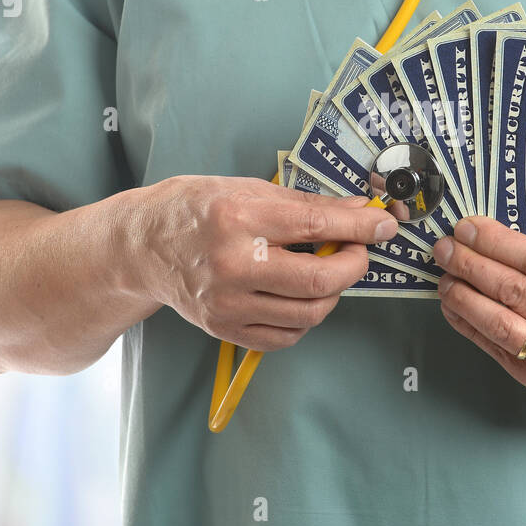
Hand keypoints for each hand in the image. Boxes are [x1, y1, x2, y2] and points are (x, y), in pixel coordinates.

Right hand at [137, 175, 396, 350]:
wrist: (142, 247)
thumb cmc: (194, 210)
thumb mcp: (247, 189)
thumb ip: (305, 204)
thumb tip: (358, 212)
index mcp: (238, 217)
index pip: (316, 227)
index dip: (360, 229)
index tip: (383, 226)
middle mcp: (232, 264)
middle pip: (319, 280)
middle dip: (354, 266)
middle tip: (357, 252)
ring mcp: (227, 303)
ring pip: (309, 313)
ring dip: (332, 293)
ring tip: (326, 272)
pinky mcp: (224, 329)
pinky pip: (285, 337)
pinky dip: (305, 319)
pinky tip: (300, 297)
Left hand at [434, 216, 525, 412]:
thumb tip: (500, 243)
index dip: (497, 243)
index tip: (468, 228)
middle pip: (515, 292)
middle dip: (472, 266)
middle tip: (445, 249)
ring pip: (504, 326)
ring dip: (465, 300)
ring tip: (444, 280)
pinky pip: (504, 355)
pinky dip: (474, 331)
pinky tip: (456, 311)